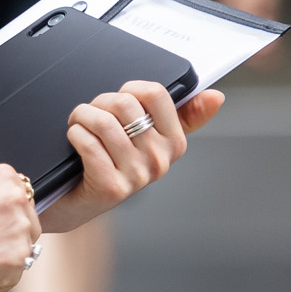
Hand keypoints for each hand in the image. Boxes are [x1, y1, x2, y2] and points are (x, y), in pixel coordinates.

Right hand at [0, 162, 40, 291]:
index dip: (5, 221)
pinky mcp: (16, 258)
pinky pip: (13, 278)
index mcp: (2, 177)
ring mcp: (19, 229)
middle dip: (6, 243)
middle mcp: (15, 199)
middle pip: (27, 227)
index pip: (20, 201)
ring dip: (0, 266)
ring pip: (22, 254)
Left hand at [38, 80, 222, 235]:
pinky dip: (75, 134)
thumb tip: (216, 96)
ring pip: (104, 122)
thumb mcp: (146, 136)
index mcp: (174, 143)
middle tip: (91, 113)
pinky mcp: (111, 188)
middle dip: (100, 102)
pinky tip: (74, 139)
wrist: (75, 203)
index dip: (130, 88)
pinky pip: (89, 143)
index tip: (120, 99)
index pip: (156, 93)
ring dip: (82, 116)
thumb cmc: (109, 162)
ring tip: (78, 123)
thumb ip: (181, 114)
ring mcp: (137, 177)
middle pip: (126, 104)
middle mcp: (160, 161)